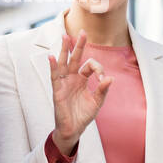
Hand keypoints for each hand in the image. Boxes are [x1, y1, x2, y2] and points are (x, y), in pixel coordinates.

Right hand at [49, 30, 111, 155]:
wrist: (74, 130)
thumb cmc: (83, 115)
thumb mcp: (97, 102)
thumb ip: (102, 90)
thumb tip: (110, 78)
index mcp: (82, 79)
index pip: (89, 66)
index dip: (98, 69)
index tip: (103, 79)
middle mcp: (72, 78)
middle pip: (75, 58)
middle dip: (78, 45)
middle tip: (83, 32)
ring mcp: (64, 83)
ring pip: (63, 63)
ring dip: (64, 50)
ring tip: (65, 37)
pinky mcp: (57, 90)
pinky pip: (54, 76)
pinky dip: (53, 66)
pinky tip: (52, 56)